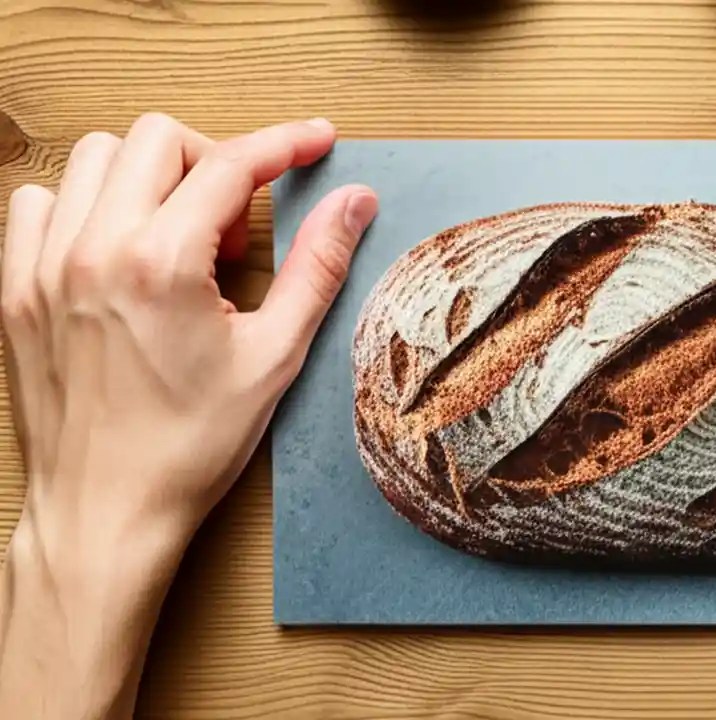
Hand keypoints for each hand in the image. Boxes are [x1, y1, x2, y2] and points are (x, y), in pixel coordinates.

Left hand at [0, 113, 376, 717]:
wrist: (107, 512)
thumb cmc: (189, 446)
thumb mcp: (274, 356)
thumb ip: (316, 267)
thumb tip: (354, 203)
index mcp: (161, 263)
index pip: (231, 163)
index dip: (284, 144)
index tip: (317, 141)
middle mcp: (93, 250)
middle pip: (158, 140)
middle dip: (214, 162)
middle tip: (238, 231)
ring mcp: (43, 267)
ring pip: (95, 159)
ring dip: (150, 178)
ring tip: (179, 241)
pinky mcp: (15, 289)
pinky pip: (37, 203)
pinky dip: (85, 205)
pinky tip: (119, 252)